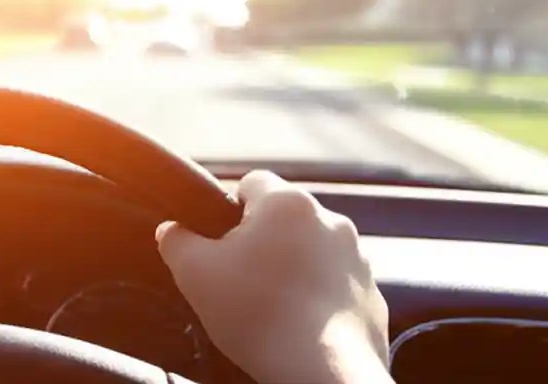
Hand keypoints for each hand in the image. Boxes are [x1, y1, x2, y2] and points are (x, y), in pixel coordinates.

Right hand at [156, 171, 390, 383]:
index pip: (252, 182)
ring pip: (314, 250)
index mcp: (287, 203)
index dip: (230, 207)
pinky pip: (338, 285)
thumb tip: (171, 231)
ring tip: (272, 305)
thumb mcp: (195, 273)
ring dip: (295, 266)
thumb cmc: (256, 312)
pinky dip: (320, 296)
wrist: (323, 370)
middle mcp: (331, 220)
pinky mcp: (375, 295)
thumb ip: (177, 242)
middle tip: (240, 276)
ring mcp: (359, 258)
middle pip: (285, 217)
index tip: (220, 241)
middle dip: (264, 240)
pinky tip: (301, 325)